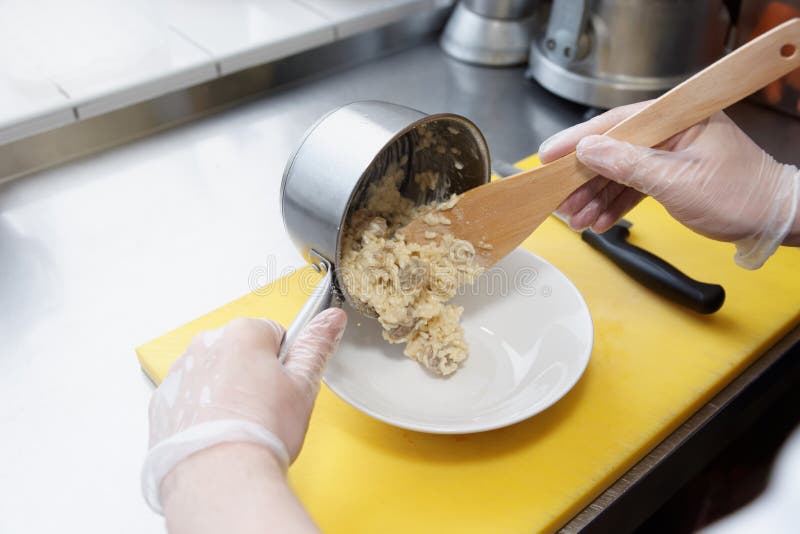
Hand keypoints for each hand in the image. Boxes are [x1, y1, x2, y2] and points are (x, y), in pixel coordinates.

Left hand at [145, 308, 346, 516]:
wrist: (218, 477)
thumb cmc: (260, 433)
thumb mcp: (303, 386)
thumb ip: (317, 345)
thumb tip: (331, 319)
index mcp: (243, 333)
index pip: (275, 333)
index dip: (287, 363)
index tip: (286, 387)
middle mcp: (206, 345)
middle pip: (241, 352)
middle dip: (255, 375)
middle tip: (267, 409)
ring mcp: (180, 373)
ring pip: (214, 375)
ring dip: (227, 393)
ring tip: (242, 426)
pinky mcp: (161, 403)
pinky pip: (189, 399)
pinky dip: (202, 412)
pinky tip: (218, 434)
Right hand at [538, 102, 799, 268]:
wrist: (773, 220)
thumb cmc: (739, 195)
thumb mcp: (677, 181)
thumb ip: (629, 165)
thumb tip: (588, 150)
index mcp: (676, 118)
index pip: (616, 124)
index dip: (578, 140)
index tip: (548, 155)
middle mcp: (669, 132)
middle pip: (612, 150)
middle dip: (584, 179)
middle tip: (558, 198)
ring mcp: (668, 154)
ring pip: (619, 172)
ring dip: (596, 197)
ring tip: (576, 218)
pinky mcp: (669, 175)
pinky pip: (633, 187)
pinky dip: (615, 204)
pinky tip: (598, 221)